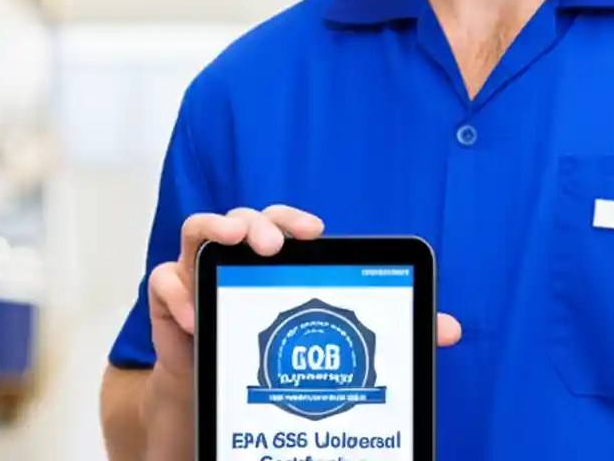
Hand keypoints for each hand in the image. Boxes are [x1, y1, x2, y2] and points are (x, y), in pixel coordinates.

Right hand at [147, 205, 461, 391]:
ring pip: (197, 230)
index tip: (317, 232)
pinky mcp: (170, 301)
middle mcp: (235, 256)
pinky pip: (163, 280)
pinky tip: (197, 313)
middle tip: (271, 244)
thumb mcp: (331, 346)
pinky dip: (178, 291)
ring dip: (213, 232)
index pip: (283, 223)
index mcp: (273, 258)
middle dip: (256, 222)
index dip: (295, 220)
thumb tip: (451, 328)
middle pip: (241, 217)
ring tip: (231, 247)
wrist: (221, 396)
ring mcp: (199, 272)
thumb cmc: (275, 357)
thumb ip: (388, 332)